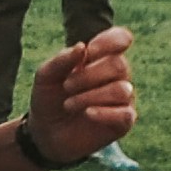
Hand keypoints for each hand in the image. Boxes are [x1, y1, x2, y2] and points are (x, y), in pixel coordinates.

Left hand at [25, 27, 133, 160]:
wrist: (44, 132)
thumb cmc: (48, 98)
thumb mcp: (46, 76)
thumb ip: (61, 60)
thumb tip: (82, 46)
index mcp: (100, 58)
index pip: (120, 38)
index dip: (110, 41)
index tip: (90, 51)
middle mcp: (116, 76)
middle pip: (119, 65)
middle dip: (89, 75)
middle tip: (67, 86)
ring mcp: (123, 98)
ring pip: (122, 90)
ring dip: (91, 96)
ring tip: (69, 104)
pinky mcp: (123, 121)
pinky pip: (125, 113)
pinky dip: (104, 112)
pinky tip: (87, 113)